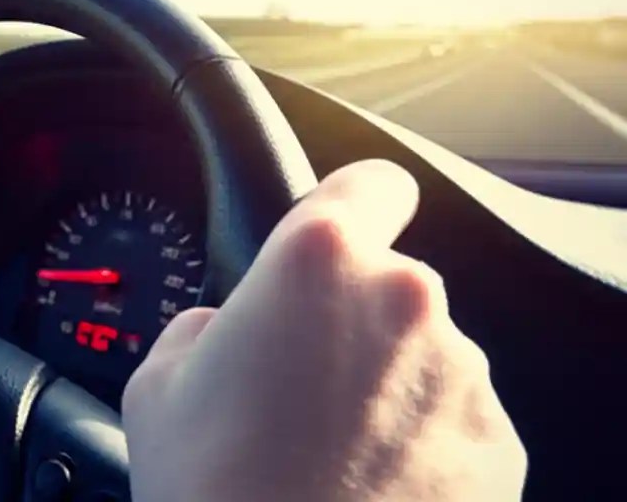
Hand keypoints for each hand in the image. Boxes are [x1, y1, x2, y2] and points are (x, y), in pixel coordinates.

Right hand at [122, 159, 525, 501]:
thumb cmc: (213, 489)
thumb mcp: (157, 384)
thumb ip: (202, 325)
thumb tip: (225, 329)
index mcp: (317, 262)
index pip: (371, 181)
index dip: (353, 203)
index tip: (340, 231)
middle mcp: (405, 301)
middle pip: (390, 280)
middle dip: (350, 318)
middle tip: (294, 381)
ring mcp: (461, 375)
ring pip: (424, 353)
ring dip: (386, 382)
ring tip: (326, 447)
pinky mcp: (495, 445)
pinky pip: (453, 419)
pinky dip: (420, 441)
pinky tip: (365, 483)